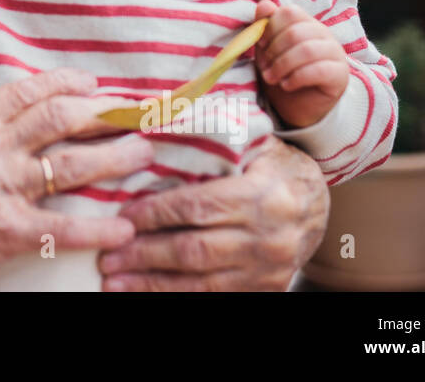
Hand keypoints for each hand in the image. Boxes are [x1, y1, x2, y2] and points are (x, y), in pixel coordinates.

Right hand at [0, 68, 154, 291]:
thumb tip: (0, 124)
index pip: (29, 91)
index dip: (68, 83)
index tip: (92, 83)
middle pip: (62, 119)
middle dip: (105, 113)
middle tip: (133, 114)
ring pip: (72, 165)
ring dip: (114, 158)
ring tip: (142, 155)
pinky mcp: (3, 232)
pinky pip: (62, 228)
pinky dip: (97, 228)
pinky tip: (122, 227)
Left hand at [97, 135, 329, 290]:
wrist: (318, 204)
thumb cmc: (272, 166)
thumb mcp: (250, 144)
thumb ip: (208, 140)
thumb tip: (148, 128)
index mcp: (261, 194)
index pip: (196, 207)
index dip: (154, 214)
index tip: (121, 218)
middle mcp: (267, 236)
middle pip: (194, 250)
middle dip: (144, 255)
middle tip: (107, 256)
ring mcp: (268, 268)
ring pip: (201, 282)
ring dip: (152, 284)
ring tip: (114, 282)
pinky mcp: (266, 288)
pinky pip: (216, 297)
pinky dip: (177, 294)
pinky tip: (145, 292)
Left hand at [253, 0, 348, 128]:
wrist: (297, 105)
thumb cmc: (282, 72)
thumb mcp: (267, 48)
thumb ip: (265, 26)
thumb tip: (264, 5)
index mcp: (305, 23)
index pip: (289, 12)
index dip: (271, 28)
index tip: (260, 45)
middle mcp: (323, 34)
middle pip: (296, 32)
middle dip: (274, 51)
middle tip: (264, 68)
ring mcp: (335, 53)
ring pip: (307, 50)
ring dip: (283, 65)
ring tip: (271, 78)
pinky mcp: (340, 74)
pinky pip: (319, 70)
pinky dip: (297, 77)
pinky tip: (286, 85)